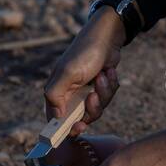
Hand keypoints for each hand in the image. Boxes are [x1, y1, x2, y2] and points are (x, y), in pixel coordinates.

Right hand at [44, 6, 125, 134]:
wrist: (107, 37)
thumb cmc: (85, 52)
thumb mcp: (68, 73)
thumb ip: (55, 95)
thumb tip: (55, 117)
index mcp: (57, 92)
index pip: (56, 120)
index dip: (66, 128)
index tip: (79, 126)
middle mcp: (69, 95)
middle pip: (80, 118)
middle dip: (91, 108)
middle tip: (94, 96)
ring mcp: (84, 93)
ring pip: (96, 110)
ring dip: (103, 93)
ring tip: (103, 75)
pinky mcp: (98, 89)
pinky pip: (106, 99)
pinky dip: (110, 86)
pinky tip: (109, 72)